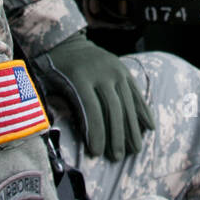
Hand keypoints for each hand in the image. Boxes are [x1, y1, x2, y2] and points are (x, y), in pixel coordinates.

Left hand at [35, 33, 153, 160]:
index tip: (97, 153)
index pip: (92, 110)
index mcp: (80, 77)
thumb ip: (57, 105)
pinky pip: (136, 93)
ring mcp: (116, 70)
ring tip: (135, 150)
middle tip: (117, 158)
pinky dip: (143, 111)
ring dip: (132, 129)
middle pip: (113, 109)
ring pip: (127, 103)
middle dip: (116, 136)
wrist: (67, 42)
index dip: (96, 133)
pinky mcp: (124, 70)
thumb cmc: (54, 69)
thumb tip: (63, 134)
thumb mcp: (49, 84)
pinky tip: (149, 127)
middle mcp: (102, 73)